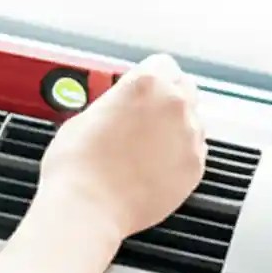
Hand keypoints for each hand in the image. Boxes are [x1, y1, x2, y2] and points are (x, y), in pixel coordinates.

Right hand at [37, 53, 206, 238]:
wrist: (86, 208)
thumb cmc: (76, 166)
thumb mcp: (83, 117)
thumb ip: (114, 103)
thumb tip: (119, 108)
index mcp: (146, 84)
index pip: (161, 64)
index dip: (145, 78)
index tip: (137, 90)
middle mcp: (174, 105)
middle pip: (183, 88)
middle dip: (165, 99)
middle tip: (141, 119)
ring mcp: (189, 137)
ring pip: (191, 121)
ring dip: (173, 129)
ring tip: (142, 150)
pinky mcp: (195, 167)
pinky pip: (193, 152)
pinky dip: (177, 157)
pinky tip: (150, 168)